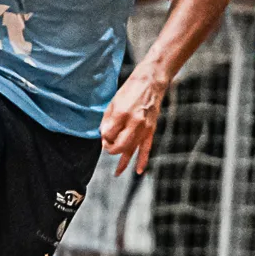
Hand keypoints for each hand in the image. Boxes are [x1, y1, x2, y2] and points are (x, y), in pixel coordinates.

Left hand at [100, 61, 168, 175]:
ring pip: (131, 150)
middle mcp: (134, 123)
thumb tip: (104, 136)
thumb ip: (108, 120)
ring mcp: (144, 128)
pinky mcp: (151, 130)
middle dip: (111, 148)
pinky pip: (146, 149)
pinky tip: (138, 171)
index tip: (103, 134)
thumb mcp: (113, 102)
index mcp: (122, 114)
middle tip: (107, 145)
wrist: (151, 82)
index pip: (108, 135)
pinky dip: (142, 161)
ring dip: (123, 161)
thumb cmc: (130, 90)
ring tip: (117, 173)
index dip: (103, 137)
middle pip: (119, 146)